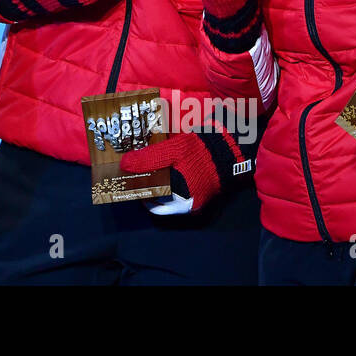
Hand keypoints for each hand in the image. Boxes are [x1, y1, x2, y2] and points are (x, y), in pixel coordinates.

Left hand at [119, 127, 252, 214]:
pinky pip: (180, 190)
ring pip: (170, 195)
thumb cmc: (201, 153)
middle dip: (148, 187)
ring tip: (147, 168)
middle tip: (136, 173)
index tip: (129, 182)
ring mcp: (196, 200)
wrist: (231, 149)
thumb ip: (149, 159)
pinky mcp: (202, 191)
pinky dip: (171, 181)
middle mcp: (188, 206)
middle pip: (161, 201)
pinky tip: (165, 167)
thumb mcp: (172, 152)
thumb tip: (124, 165)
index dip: (140, 194)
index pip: (153, 206)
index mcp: (180, 202)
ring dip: (158, 184)